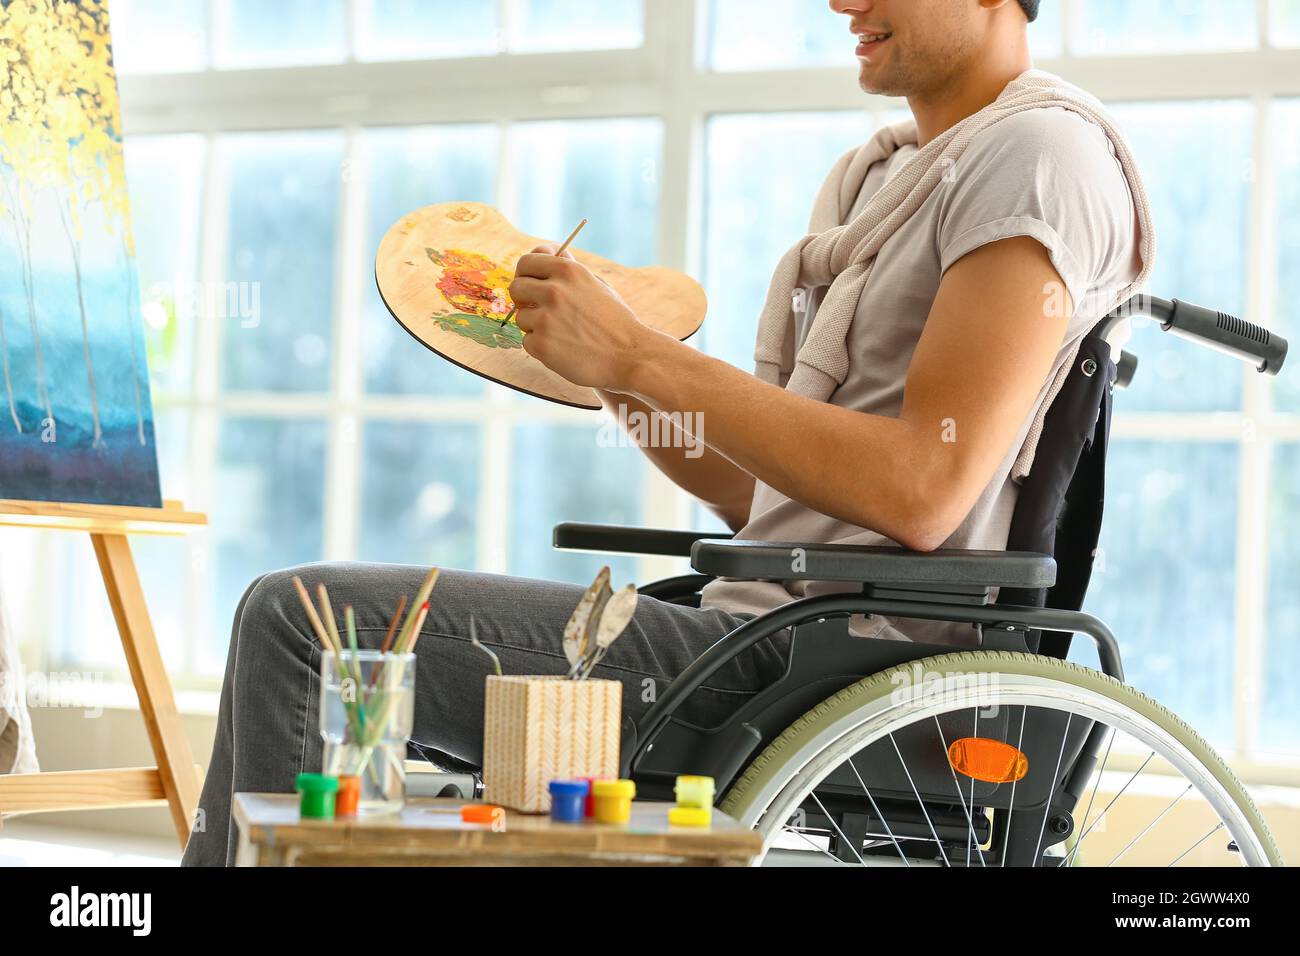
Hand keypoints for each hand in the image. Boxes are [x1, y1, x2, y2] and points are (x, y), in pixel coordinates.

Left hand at [508, 243, 656, 390]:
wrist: (630, 356)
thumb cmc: (615, 321)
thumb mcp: (596, 285)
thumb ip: (570, 269)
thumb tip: (549, 253)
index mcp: (568, 271)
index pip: (527, 261)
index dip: (525, 272)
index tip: (529, 281)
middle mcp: (554, 291)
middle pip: (516, 287)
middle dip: (523, 298)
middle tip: (534, 308)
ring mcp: (546, 319)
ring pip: (521, 317)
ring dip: (534, 326)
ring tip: (560, 333)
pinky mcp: (542, 345)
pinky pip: (527, 342)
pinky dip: (541, 347)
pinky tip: (562, 349)